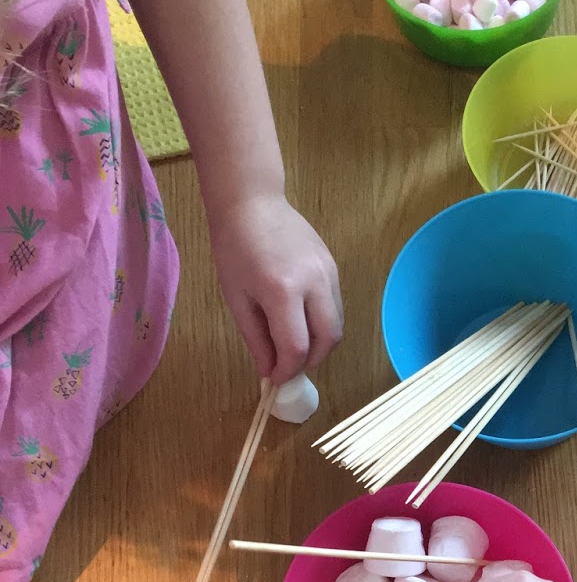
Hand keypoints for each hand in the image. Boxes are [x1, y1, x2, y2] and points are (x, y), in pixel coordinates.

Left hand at [209, 192, 342, 383]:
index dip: (287, 370)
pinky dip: (322, 323)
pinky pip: (335, 307)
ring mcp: (329, 274)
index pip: (296, 347)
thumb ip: (256, 339)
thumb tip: (270, 371)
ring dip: (319, 344)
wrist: (252, 203)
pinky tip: (302, 320)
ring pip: (337, 326)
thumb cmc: (234, 249)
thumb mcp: (237, 299)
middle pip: (328, 340)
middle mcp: (314, 283)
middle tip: (290, 365)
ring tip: (295, 343)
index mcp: (282, 291)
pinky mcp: (334, 268)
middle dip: (311, 361)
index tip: (275, 379)